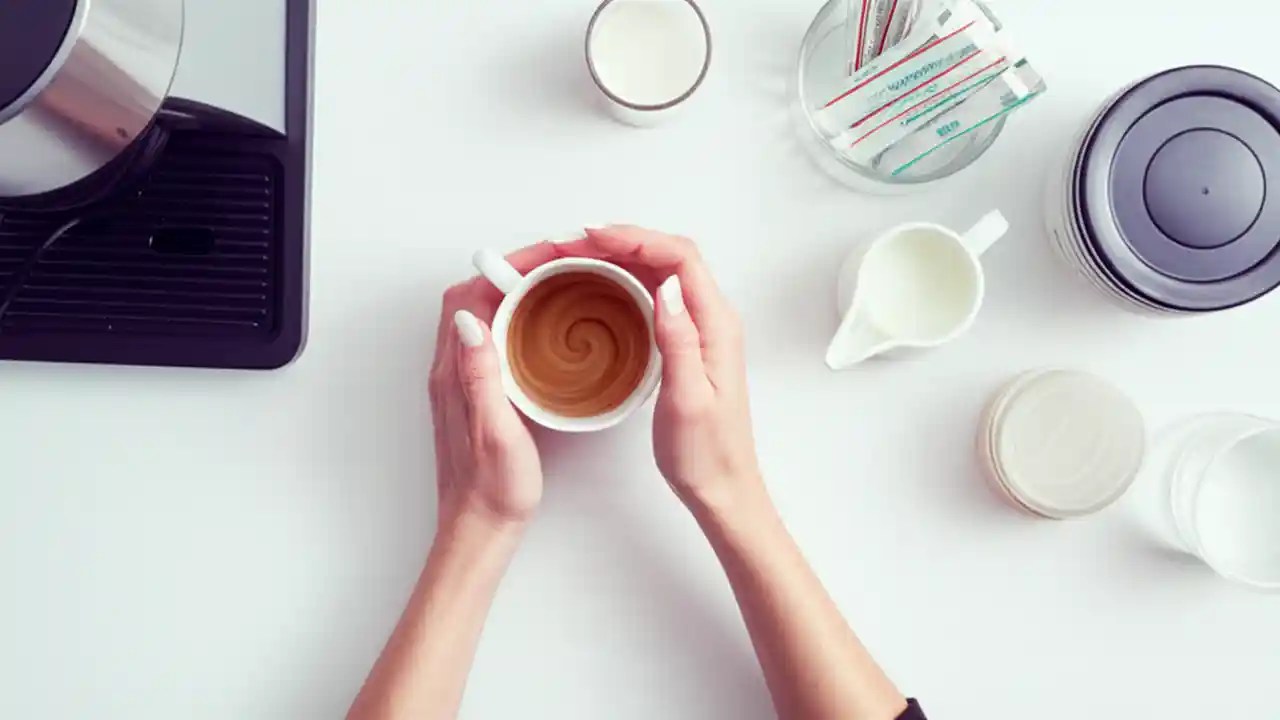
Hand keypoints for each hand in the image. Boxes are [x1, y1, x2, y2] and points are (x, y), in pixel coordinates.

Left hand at [429, 244, 559, 526]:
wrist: (479, 529)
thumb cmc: (493, 490)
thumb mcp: (495, 431)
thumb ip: (481, 374)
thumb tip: (470, 318)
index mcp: (455, 373)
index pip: (472, 296)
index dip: (506, 266)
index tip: (546, 255)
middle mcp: (452, 371)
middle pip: (474, 296)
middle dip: (512, 268)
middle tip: (557, 260)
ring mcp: (462, 381)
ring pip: (482, 314)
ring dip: (513, 290)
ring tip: (554, 281)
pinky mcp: (475, 393)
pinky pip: (491, 337)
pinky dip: (515, 317)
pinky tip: (542, 327)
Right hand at [557, 226, 764, 514]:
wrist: (723, 486)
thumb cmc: (706, 453)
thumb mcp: (688, 400)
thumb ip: (678, 341)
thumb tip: (664, 288)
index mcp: (716, 326)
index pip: (680, 257)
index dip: (635, 238)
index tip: (592, 237)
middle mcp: (712, 319)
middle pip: (670, 255)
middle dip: (623, 239)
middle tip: (573, 243)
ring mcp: (700, 329)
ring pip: (662, 272)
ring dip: (622, 255)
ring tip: (578, 255)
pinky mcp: (686, 342)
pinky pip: (657, 295)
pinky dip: (626, 279)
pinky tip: (600, 285)